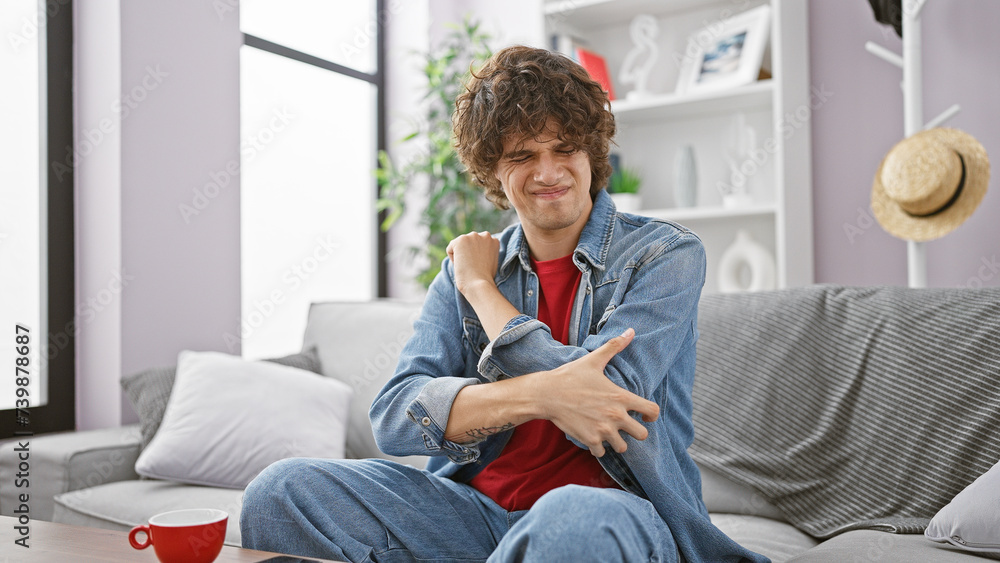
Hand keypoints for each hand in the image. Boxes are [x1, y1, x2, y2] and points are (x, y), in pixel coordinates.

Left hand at [446, 231, 499, 296]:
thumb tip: (475, 252)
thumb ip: (485, 253)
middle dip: (468, 255)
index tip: (479, 267)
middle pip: (468, 244)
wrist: (479, 284)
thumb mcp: (491, 262)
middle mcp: (485, 235)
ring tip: (468, 267)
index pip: (478, 245)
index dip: (476, 258)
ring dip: (461, 257)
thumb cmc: (485, 279)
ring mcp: (473, 236)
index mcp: (493, 241)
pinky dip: (453, 259)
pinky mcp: (461, 240)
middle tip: (473, 267)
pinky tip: (462, 265)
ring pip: (459, 246)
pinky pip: (450, 249)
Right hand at [534, 328, 659, 456]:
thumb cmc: (571, 376)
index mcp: (621, 398)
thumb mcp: (594, 360)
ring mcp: (603, 430)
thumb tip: (631, 331)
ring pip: (623, 448)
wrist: (547, 393)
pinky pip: (602, 453)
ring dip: (617, 442)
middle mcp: (616, 416)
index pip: (652, 411)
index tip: (645, 416)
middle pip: (642, 435)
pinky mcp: (590, 440)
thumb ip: (615, 346)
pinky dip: (598, 448)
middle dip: (635, 431)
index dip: (651, 415)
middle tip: (624, 426)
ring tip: (607, 432)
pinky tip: (592, 437)